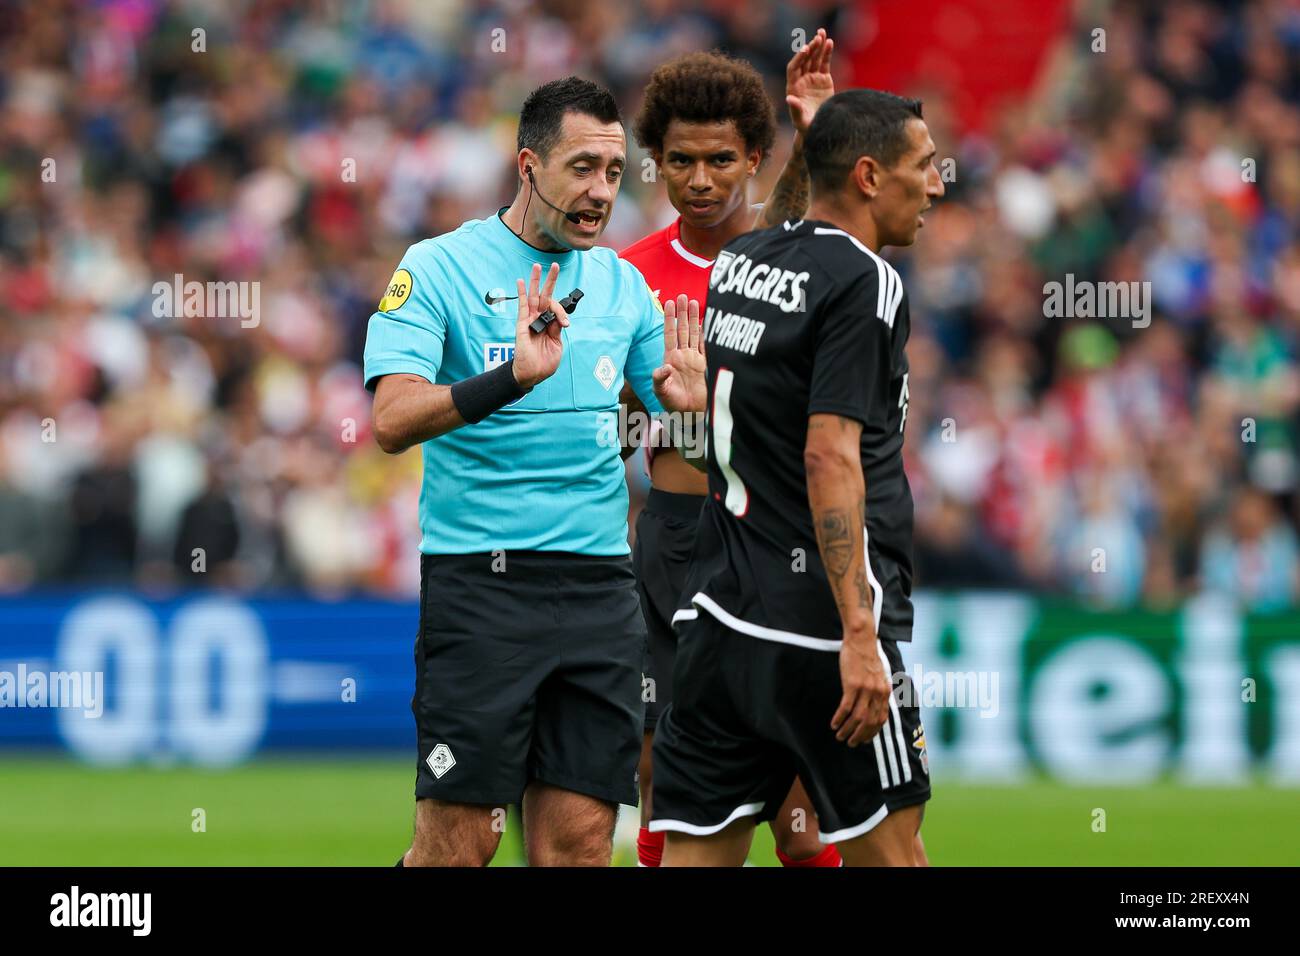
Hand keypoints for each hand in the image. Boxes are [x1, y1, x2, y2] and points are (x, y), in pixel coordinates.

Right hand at [512, 262, 569, 388]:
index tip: (565, 323)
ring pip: (534, 296)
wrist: (532, 373)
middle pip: (546, 296)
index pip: (556, 310)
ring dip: (535, 281)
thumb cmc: (544, 362)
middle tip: (555, 265)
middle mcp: (540, 320)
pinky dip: (521, 294)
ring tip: (536, 266)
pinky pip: (522, 306)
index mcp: (550, 325)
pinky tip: (520, 281)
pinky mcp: (522, 324)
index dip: (562, 313)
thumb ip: (557, 330)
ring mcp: (530, 320)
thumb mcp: (556, 345)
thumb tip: (559, 319)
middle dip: (550, 280)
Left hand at [652, 294, 705, 413]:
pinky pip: (705, 345)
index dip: (669, 318)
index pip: (669, 333)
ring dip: (693, 319)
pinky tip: (705, 322)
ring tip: (694, 302)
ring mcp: (693, 359)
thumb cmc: (672, 404)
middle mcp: (682, 356)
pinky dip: (705, 334)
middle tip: (683, 296)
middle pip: (682, 329)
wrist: (689, 414)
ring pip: (693, 334)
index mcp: (670, 358)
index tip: (669, 302)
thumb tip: (664, 367)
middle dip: (682, 313)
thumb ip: (660, 379)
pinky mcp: (704, 365)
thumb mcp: (661, 391)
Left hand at [786, 28, 834, 136]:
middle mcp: (801, 80)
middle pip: (804, 60)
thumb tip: (789, 98)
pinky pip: (824, 63)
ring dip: (818, 46)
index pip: (793, 68)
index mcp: (793, 87)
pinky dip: (826, 53)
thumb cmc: (806, 125)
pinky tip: (829, 42)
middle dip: (810, 48)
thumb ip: (795, 108)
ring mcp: (812, 78)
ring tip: (822, 33)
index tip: (806, 49)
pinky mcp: (823, 79)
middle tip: (817, 37)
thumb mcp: (800, 119)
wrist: (817, 127)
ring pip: (814, 59)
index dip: (799, 58)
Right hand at [830, 633, 891, 746]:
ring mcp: (865, 689)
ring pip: (857, 717)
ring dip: (848, 730)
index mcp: (885, 691)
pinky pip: (846, 707)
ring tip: (840, 736)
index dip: (872, 732)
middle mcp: (877, 693)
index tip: (864, 740)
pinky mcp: (852, 684)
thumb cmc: (867, 656)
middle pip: (869, 722)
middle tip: (851, 743)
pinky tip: (834, 723)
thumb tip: (875, 704)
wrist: (861, 640)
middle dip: (860, 736)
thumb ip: (878, 690)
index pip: (881, 719)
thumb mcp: (878, 675)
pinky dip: (839, 718)